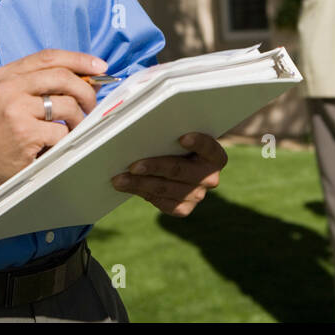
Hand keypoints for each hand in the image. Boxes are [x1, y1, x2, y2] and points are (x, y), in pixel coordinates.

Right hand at [0, 49, 104, 193]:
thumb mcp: (13, 98)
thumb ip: (45, 85)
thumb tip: (91, 79)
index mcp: (7, 75)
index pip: (50, 57)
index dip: (79, 59)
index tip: (100, 66)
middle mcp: (9, 88)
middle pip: (63, 77)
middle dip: (86, 91)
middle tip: (91, 105)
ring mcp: (16, 110)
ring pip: (67, 106)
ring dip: (79, 119)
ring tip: (74, 129)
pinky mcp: (25, 134)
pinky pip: (62, 132)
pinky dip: (66, 139)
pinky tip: (57, 144)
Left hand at [111, 132, 227, 216]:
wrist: (182, 168)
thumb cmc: (177, 145)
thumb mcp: (180, 135)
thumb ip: (171, 131)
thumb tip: (140, 125)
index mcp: (215, 156)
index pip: (209, 147)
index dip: (198, 143)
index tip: (182, 138)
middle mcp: (210, 177)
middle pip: (179, 170)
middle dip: (154, 167)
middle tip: (133, 165)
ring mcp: (198, 195)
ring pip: (165, 188)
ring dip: (139, 184)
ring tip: (119, 179)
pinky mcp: (184, 209)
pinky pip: (161, 202)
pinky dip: (142, 193)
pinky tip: (128, 186)